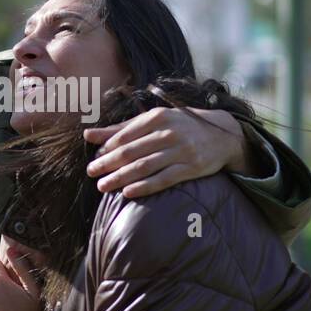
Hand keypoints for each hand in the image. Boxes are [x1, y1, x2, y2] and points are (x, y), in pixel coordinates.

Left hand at [83, 106, 249, 197]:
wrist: (222, 136)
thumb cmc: (181, 126)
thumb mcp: (154, 121)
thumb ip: (121, 129)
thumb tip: (88, 135)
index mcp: (158, 117)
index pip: (126, 135)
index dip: (107, 148)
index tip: (94, 159)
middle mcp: (169, 132)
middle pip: (132, 151)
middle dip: (108, 163)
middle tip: (91, 173)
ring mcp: (181, 150)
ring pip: (145, 166)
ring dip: (121, 177)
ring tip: (103, 186)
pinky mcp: (191, 167)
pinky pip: (164, 179)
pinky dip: (145, 186)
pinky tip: (128, 193)